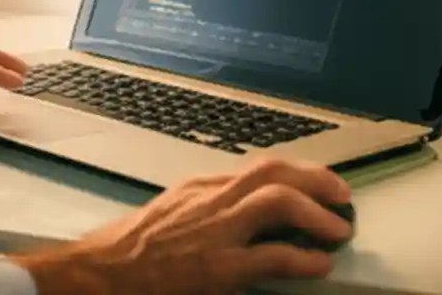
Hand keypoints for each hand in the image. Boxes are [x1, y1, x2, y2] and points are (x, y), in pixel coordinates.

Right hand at [12, 159, 353, 294]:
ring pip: (278, 200)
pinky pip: (274, 256)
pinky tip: (319, 264)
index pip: (259, 168)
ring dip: (317, 212)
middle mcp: (210, 199)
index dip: (298, 174)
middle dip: (317, 180)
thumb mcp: (170, 214)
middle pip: (274, 171)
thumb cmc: (127, 251)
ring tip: (338, 228)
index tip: (320, 185)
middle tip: (343, 196)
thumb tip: (243, 217)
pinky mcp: (217, 266)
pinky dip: (304, 259)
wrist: (98, 274)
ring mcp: (214, 231)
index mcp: (199, 187)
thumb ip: (206, 210)